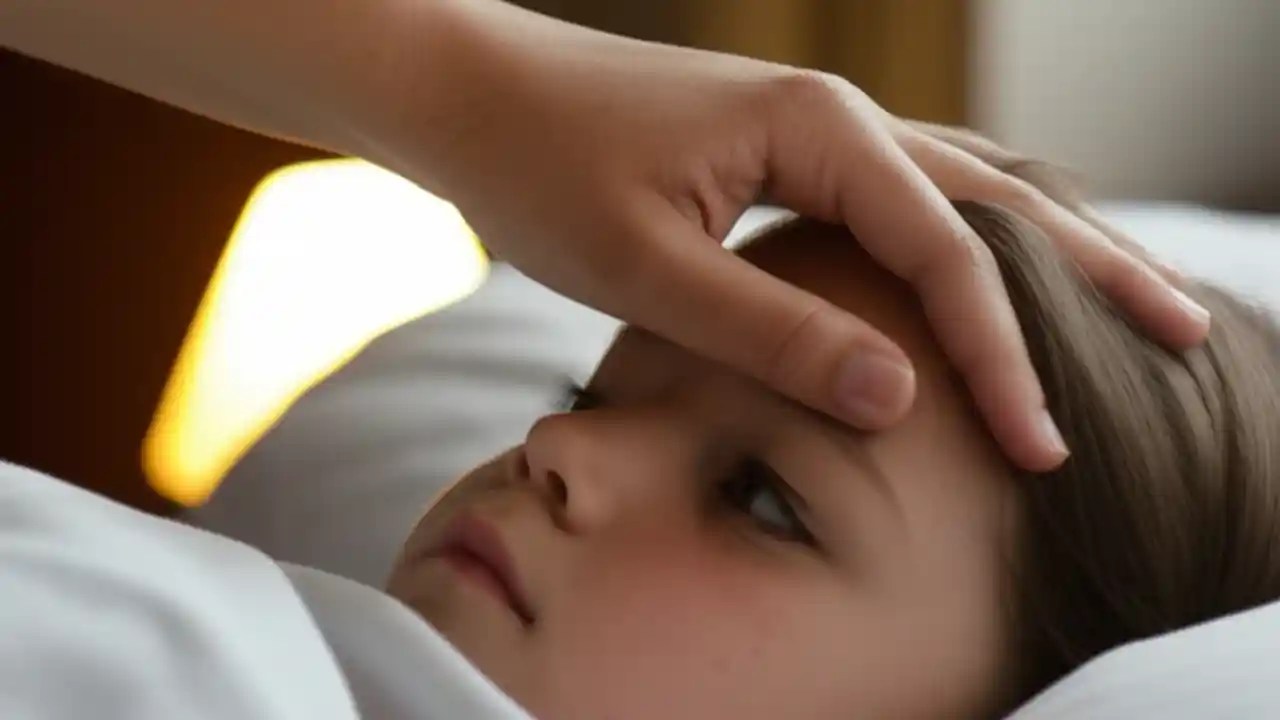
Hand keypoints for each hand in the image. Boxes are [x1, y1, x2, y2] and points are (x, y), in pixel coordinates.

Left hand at [364, 1, 1209, 471]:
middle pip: (997, 203)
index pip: (947, 257)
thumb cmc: (543, 169)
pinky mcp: (789, 152)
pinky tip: (996, 269)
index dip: (1000, 358)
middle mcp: (841, 121)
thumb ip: (774, 330)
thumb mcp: (650, 267)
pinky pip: (909, 196)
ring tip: (1127, 299)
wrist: (475, 94)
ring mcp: (819, 131)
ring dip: (1049, 250)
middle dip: (1093, 274)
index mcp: (821, 134)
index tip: (1040, 445)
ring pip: (963, 194)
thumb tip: (899, 394)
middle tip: (1187, 332)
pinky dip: (971, 241)